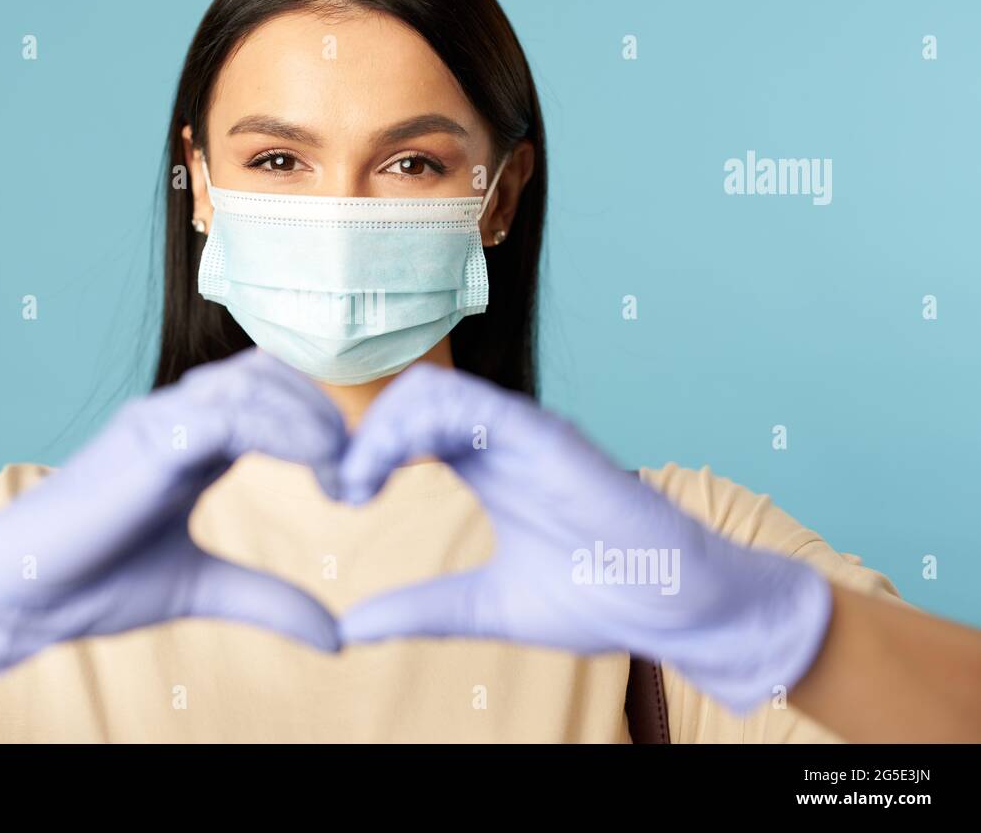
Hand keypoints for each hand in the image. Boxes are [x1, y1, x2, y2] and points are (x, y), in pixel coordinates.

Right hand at [0, 348, 347, 719]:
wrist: (19, 597)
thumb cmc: (95, 584)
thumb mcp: (202, 590)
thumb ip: (270, 600)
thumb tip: (338, 638)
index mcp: (189, 439)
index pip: (269, 394)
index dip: (320, 424)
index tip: (353, 485)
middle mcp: (174, 416)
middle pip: (270, 375)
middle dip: (325, 415)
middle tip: (357, 478)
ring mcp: (158, 420)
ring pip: (256, 385)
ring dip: (315, 421)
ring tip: (344, 475)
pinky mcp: (146, 438)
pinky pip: (230, 413)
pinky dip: (285, 430)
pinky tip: (318, 465)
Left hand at [336, 363, 832, 713]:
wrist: (673, 610)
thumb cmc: (598, 598)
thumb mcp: (485, 606)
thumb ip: (419, 608)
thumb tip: (346, 628)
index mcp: (484, 464)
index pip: (405, 424)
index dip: (362, 449)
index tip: (343, 498)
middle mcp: (501, 438)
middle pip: (409, 396)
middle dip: (362, 434)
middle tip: (344, 489)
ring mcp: (526, 434)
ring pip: (432, 388)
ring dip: (380, 427)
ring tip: (360, 483)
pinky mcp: (550, 439)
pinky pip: (474, 405)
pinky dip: (418, 425)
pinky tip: (392, 470)